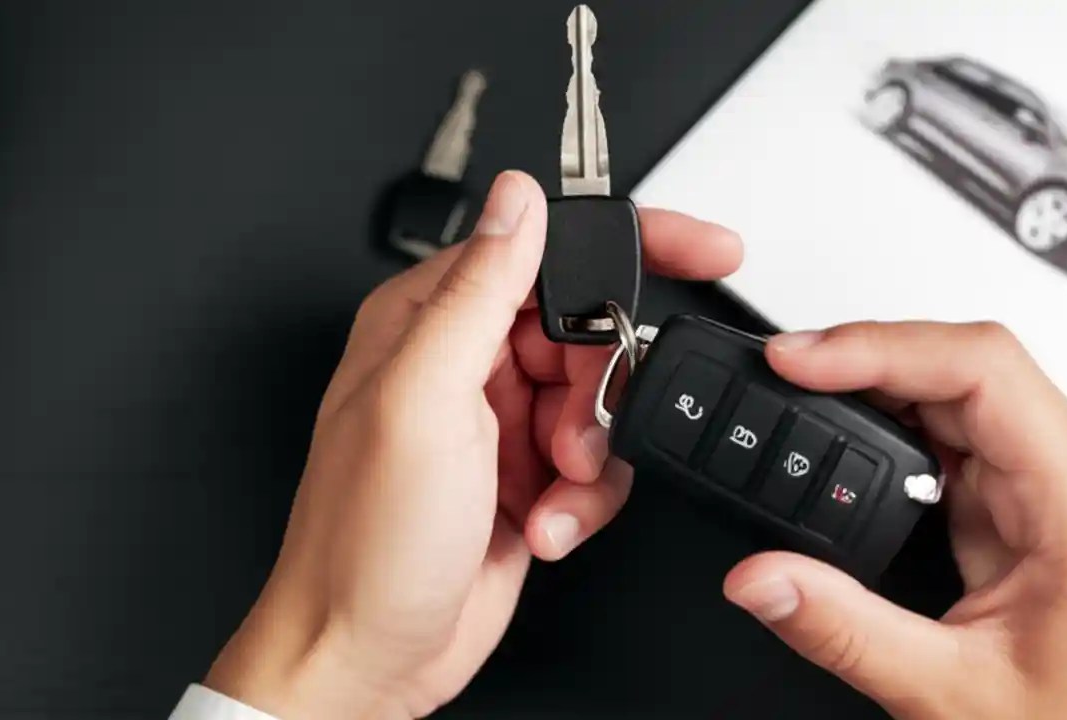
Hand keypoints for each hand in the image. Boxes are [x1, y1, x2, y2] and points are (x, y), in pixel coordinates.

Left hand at [204, 171, 741, 717]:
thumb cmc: (364, 544)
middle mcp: (465, 365)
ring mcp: (499, 424)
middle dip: (604, 390)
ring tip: (549, 491)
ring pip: (605, 400)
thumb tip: (517, 199)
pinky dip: (586, 500)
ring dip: (594, 456)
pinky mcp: (526, 476)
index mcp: (430, 322)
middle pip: (589, 331)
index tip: (702, 250)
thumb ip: (477, 292)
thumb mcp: (423, 402)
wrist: (369, 659)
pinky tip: (542, 524)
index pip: (545, 249)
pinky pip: (599, 463)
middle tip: (572, 437)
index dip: (628, 246)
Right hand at [723, 322, 1066, 718]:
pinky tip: (851, 440)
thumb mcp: (952, 692)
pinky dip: (899, 430)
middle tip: (783, 376)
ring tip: (802, 401)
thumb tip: (759, 576)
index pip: (983, 369)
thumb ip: (842, 628)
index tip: (801, 359)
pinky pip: (966, 433)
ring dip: (880, 391)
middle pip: (969, 369)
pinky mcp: (1044, 501)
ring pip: (964, 393)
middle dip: (866, 364)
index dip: (880, 347)